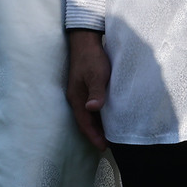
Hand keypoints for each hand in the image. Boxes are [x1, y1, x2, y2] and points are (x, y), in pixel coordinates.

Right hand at [66, 30, 109, 149]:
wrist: (85, 40)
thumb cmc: (91, 57)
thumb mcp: (96, 74)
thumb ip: (95, 92)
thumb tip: (92, 109)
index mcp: (76, 98)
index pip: (84, 123)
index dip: (94, 136)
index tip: (104, 147)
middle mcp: (76, 97)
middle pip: (85, 121)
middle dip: (95, 134)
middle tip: (109, 144)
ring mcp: (80, 92)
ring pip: (88, 114)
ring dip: (97, 124)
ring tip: (110, 133)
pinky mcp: (85, 86)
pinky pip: (91, 105)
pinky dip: (98, 114)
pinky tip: (107, 114)